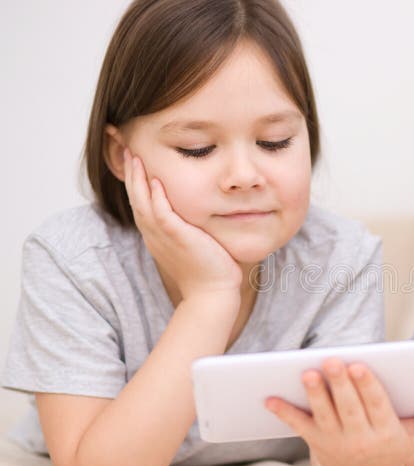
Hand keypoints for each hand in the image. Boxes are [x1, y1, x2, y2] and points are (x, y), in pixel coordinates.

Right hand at [123, 150, 242, 303]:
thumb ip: (187, 226)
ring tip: (135, 155)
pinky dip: (157, 197)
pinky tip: (156, 180)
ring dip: (138, 178)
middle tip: (125, 148)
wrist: (212, 293)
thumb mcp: (192, 243)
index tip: (133, 159)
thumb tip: (197, 210)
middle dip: (129, 173)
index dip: (134, 181)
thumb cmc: (208, 271)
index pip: (140, 202)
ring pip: (143, 202)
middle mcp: (155, 234)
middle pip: (135, 198)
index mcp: (156, 235)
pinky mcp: (178, 238)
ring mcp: (163, 237)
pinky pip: (162, 214)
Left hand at [265, 359, 413, 465]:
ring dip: (315, 394)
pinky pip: (298, 426)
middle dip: (341, 384)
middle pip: (349, 408)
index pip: (376, 406)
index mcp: (386, 432)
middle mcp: (360, 438)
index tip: (360, 365)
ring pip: (324, 415)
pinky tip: (269, 398)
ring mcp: (335, 441)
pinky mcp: (316, 441)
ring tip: (308, 372)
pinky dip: (284, 412)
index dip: (367, 386)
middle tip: (333, 360)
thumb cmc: (394, 449)